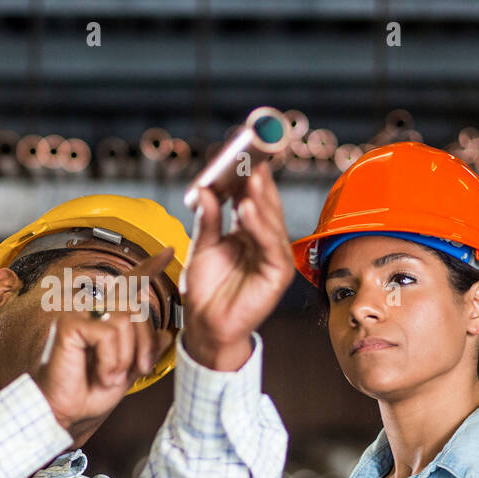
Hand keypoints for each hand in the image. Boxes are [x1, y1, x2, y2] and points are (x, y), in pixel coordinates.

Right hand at [31, 247, 175, 438]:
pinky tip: (98, 373)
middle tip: (139, 369)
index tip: (167, 251)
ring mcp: (77, 312)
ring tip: (109, 376)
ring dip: (125, 356)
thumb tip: (166, 334)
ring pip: (125, 321)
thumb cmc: (88, 395)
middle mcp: (89, 309)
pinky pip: (108, 333)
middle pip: (136, 309)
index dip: (148, 268)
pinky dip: (110, 360)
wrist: (67, 415)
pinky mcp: (69, 323)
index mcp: (102, 318)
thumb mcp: (128, 370)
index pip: (128, 286)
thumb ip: (144, 349)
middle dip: (144, 343)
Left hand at [180, 162, 294, 370]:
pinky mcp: (277, 274)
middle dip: (258, 179)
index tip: (240, 149)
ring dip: (261, 199)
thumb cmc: (205, 290)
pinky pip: (270, 246)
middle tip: (250, 155)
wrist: (205, 327)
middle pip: (264, 204)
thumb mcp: (201, 247)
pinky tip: (248, 210)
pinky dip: (260, 227)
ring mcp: (272, 256)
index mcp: (247, 232)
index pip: (251, 197)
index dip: (248, 174)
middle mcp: (263, 241)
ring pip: (270, 222)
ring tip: (250, 177)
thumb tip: (207, 189)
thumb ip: (207, 220)